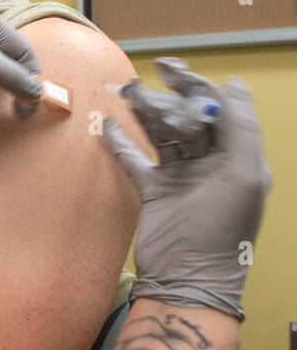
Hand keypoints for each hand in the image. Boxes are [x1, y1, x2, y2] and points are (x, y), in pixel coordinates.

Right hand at [102, 58, 269, 318]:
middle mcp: (211, 162)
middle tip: (147, 76)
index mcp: (237, 157)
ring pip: (162, 134)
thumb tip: (233, 85)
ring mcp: (181, 176)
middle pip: (188, 118)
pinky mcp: (154, 190)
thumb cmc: (220, 229)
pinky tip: (108, 127)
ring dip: (145, 114)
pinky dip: (121, 143)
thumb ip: (241, 130)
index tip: (172, 71)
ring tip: (125, 94)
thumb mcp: (242, 176)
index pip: (218, 111)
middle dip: (169, 96)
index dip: (196, 88)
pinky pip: (136, 159)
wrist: (187, 278)